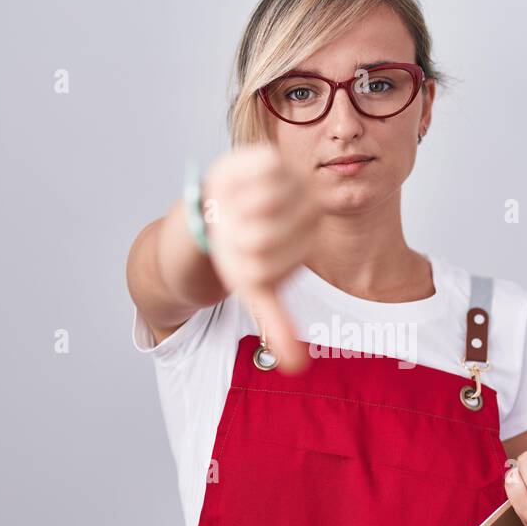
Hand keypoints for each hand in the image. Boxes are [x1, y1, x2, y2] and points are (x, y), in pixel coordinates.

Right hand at [202, 145, 321, 372]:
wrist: (216, 211)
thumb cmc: (240, 253)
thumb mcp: (257, 291)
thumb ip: (277, 324)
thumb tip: (297, 368)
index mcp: (310, 235)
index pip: (267, 268)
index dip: (244, 265)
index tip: (245, 254)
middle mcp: (308, 206)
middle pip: (258, 240)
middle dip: (234, 242)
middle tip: (234, 233)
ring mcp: (291, 180)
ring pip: (256, 211)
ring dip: (231, 216)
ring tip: (234, 213)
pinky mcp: (268, 157)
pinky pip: (250, 181)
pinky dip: (231, 190)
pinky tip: (233, 191)